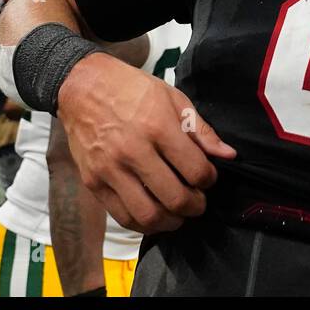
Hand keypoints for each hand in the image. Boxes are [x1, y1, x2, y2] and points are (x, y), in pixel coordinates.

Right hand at [56, 52, 235, 232]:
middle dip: (195, 206)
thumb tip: (228, 155)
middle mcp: (133, 151)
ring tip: (179, 213)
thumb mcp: (172, 98)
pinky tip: (154, 214)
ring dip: (171, 221)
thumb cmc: (131, 89)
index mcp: (158, 127)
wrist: (81, 86)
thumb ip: (201, 130)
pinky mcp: (92, 181)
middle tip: (199, 201)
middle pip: (175, 198)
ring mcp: (109, 169)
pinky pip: (121, 216)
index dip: (209, 179)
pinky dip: (143, 223)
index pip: (195, 170)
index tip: (208, 177)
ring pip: (148, 215)